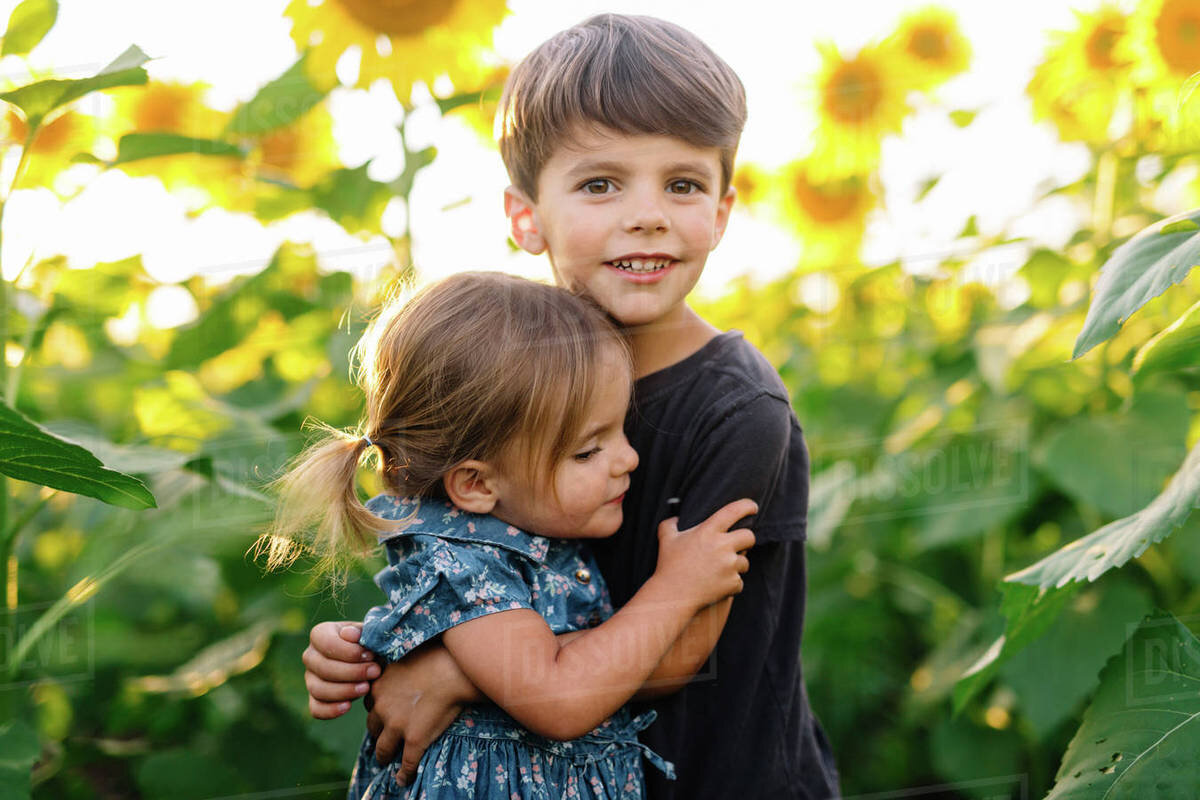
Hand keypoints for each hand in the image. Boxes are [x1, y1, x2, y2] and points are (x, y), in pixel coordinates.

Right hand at [303, 621, 379, 718]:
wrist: (375, 661)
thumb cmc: (371, 643)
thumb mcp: (370, 633)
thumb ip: (362, 632)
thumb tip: (348, 634)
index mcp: (321, 634)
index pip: (326, 643)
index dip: (349, 652)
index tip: (371, 655)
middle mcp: (311, 656)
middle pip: (322, 668)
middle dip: (351, 672)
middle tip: (375, 672)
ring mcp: (311, 678)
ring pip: (318, 689)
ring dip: (344, 691)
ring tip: (366, 688)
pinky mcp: (315, 698)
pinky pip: (316, 708)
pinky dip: (330, 710)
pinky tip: (348, 706)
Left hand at [366, 643, 473, 784]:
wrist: (454, 669)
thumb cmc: (436, 655)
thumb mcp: (406, 652)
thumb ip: (395, 662)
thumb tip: (398, 660)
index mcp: (378, 686)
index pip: (370, 704)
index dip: (378, 710)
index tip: (384, 714)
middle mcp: (382, 707)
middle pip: (372, 727)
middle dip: (378, 733)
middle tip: (385, 737)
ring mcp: (396, 726)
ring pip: (382, 748)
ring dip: (384, 755)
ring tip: (387, 760)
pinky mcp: (414, 740)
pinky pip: (406, 763)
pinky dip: (403, 774)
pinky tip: (404, 779)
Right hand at [653, 498, 756, 609]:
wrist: (672, 596)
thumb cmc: (669, 566)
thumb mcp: (666, 540)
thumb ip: (670, 524)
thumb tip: (676, 518)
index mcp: (708, 531)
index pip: (734, 511)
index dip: (747, 506)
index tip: (752, 507)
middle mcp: (722, 546)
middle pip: (749, 536)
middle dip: (746, 540)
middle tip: (738, 545)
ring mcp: (729, 566)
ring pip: (745, 562)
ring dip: (736, 565)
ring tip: (718, 570)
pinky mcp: (733, 583)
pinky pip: (739, 582)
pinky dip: (731, 584)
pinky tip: (716, 585)